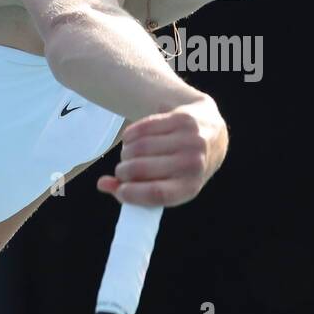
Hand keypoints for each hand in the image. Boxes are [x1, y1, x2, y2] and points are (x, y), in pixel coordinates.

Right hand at [96, 95, 227, 206]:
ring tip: (130, 155)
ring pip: (139, 146)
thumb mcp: (166, 184)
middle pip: (141, 169)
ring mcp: (189, 140)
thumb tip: (102, 184)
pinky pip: (143, 128)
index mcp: (190, 187)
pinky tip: (133, 140)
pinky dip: (130, 135)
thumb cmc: (180, 167)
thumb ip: (134, 190)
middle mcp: (193, 164)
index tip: (119, 190)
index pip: (156, 194)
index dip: (131, 193)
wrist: (212, 133)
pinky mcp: (182, 120)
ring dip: (126, 152)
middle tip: (122, 171)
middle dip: (123, 171)